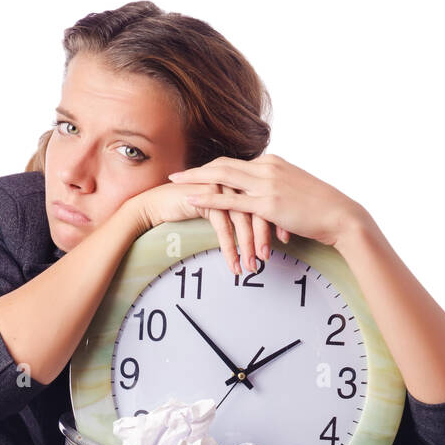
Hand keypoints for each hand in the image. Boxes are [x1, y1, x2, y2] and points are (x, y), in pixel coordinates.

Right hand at [129, 178, 274, 275]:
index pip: (268, 199)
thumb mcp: (224, 207)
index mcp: (243, 177)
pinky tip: (233, 264)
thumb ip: (242, 207)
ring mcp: (220, 187)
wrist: (160, 203)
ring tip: (251, 267)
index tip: (285, 242)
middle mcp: (234, 180)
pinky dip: (230, 248)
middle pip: (258, 209)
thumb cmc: (191, 206)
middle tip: (268, 258)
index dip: (276, 221)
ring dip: (247, 247)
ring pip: (242, 220)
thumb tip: (262, 223)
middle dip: (264, 237)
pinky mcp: (206, 198)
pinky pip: (223, 227)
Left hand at [167, 153, 367, 249]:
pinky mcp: (267, 203)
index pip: (236, 162)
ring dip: (195, 179)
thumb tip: (265, 201)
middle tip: (175, 173)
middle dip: (196, 168)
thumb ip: (277, 190)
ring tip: (174, 183)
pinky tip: (190, 200)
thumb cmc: (321, 209)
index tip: (196, 172)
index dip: (213, 167)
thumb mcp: (295, 191)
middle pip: (223, 163)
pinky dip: (207, 198)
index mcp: (273, 162)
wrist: (340, 216)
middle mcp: (267, 167)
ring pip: (221, 176)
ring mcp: (266, 184)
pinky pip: (230, 199)